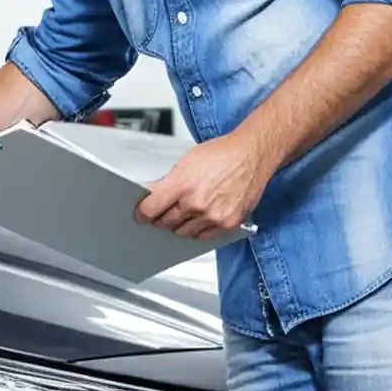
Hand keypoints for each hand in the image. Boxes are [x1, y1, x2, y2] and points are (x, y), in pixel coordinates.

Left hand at [134, 132, 279, 239]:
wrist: (251, 155)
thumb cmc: (222, 154)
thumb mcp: (186, 161)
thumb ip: (169, 181)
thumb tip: (153, 195)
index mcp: (182, 184)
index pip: (151, 209)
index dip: (142, 214)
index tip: (141, 215)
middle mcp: (197, 203)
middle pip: (166, 223)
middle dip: (160, 219)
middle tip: (160, 215)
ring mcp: (213, 216)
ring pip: (183, 233)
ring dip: (179, 226)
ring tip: (181, 216)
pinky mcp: (228, 224)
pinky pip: (203, 237)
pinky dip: (197, 230)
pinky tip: (197, 220)